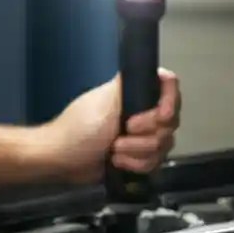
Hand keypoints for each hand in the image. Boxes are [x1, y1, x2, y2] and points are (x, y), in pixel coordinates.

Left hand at [48, 69, 180, 183]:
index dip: (170, 103)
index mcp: (134, 93)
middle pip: (171, 121)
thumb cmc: (78, 128)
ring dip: (138, 151)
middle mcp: (142, 111)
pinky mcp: (139, 156)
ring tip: (114, 151)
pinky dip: (137, 165)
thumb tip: (147, 68)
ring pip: (164, 144)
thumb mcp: (104, 102)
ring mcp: (142, 135)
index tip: (160, 116)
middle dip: (147, 135)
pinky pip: (155, 162)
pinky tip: (117, 163)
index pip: (169, 87)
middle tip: (122, 133)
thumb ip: (128, 86)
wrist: (63, 159)